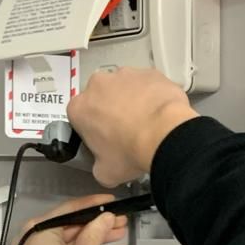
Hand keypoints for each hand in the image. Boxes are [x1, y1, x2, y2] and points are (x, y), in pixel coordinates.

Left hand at [11, 194, 127, 244]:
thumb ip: (94, 234)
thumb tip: (104, 219)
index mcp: (38, 231)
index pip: (70, 209)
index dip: (94, 205)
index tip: (110, 201)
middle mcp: (34, 240)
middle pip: (71, 225)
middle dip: (97, 224)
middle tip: (118, 221)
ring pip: (72, 241)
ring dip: (96, 239)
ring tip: (118, 235)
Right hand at [67, 67, 196, 186]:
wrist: (164, 135)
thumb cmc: (131, 151)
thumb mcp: (104, 172)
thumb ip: (98, 164)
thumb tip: (104, 165)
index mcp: (79, 108)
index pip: (80, 116)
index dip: (91, 129)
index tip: (102, 139)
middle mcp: (98, 85)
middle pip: (101, 97)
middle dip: (110, 110)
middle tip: (125, 131)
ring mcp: (124, 74)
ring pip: (124, 87)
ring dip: (131, 100)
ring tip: (145, 122)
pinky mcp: (148, 72)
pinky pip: (147, 84)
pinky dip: (151, 95)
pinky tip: (160, 113)